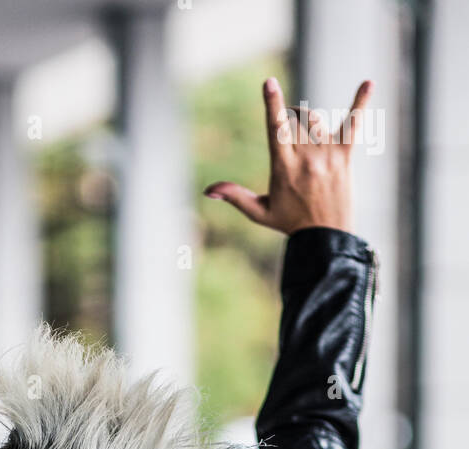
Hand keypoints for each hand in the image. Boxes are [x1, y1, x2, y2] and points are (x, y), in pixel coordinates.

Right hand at [203, 76, 372, 234]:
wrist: (326, 237)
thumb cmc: (290, 223)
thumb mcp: (259, 212)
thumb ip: (235, 197)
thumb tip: (208, 191)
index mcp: (283, 168)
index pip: (276, 130)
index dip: (272, 104)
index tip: (269, 82)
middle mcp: (306, 159)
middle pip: (295, 120)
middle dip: (289, 117)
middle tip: (288, 131)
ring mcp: (327, 156)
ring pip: (314, 120)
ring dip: (306, 120)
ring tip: (304, 134)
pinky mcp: (345, 155)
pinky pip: (353, 124)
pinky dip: (360, 102)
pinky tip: (368, 83)